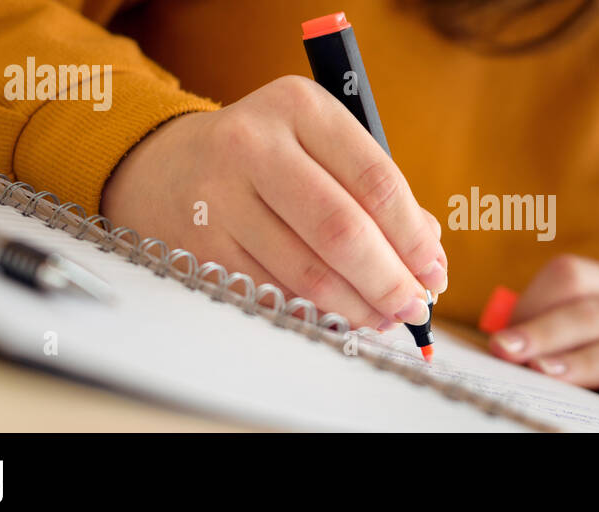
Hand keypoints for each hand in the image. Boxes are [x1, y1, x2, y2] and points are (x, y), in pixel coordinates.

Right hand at [102, 76, 446, 329]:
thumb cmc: (267, 159)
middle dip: (389, 278)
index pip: (375, 179)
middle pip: (341, 229)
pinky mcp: (201, 244)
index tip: (434, 269)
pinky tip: (340, 317)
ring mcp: (221, 197)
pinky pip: (274, 291)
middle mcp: (255, 145)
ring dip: (357, 305)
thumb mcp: (320, 147)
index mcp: (300, 108)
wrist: (164, 165)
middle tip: (414, 305)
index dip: (412, 235)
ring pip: (307, 271)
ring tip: (384, 317)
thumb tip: (427, 256)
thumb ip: (376, 192)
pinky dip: (316, 312)